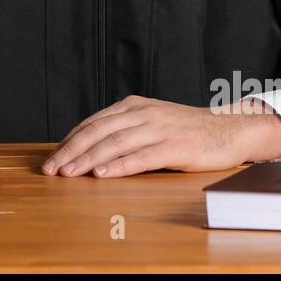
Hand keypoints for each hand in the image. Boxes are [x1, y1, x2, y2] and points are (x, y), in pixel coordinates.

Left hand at [41, 95, 280, 177]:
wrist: (229, 130)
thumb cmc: (187, 131)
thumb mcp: (152, 122)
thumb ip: (124, 130)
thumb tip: (89, 148)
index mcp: (134, 106)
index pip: (93, 122)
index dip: (70, 140)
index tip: (52, 156)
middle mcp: (143, 114)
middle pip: (98, 131)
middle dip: (71, 150)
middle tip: (51, 168)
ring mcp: (159, 129)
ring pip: (115, 143)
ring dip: (88, 159)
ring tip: (69, 173)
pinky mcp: (174, 147)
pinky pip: (141, 157)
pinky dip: (119, 166)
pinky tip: (102, 174)